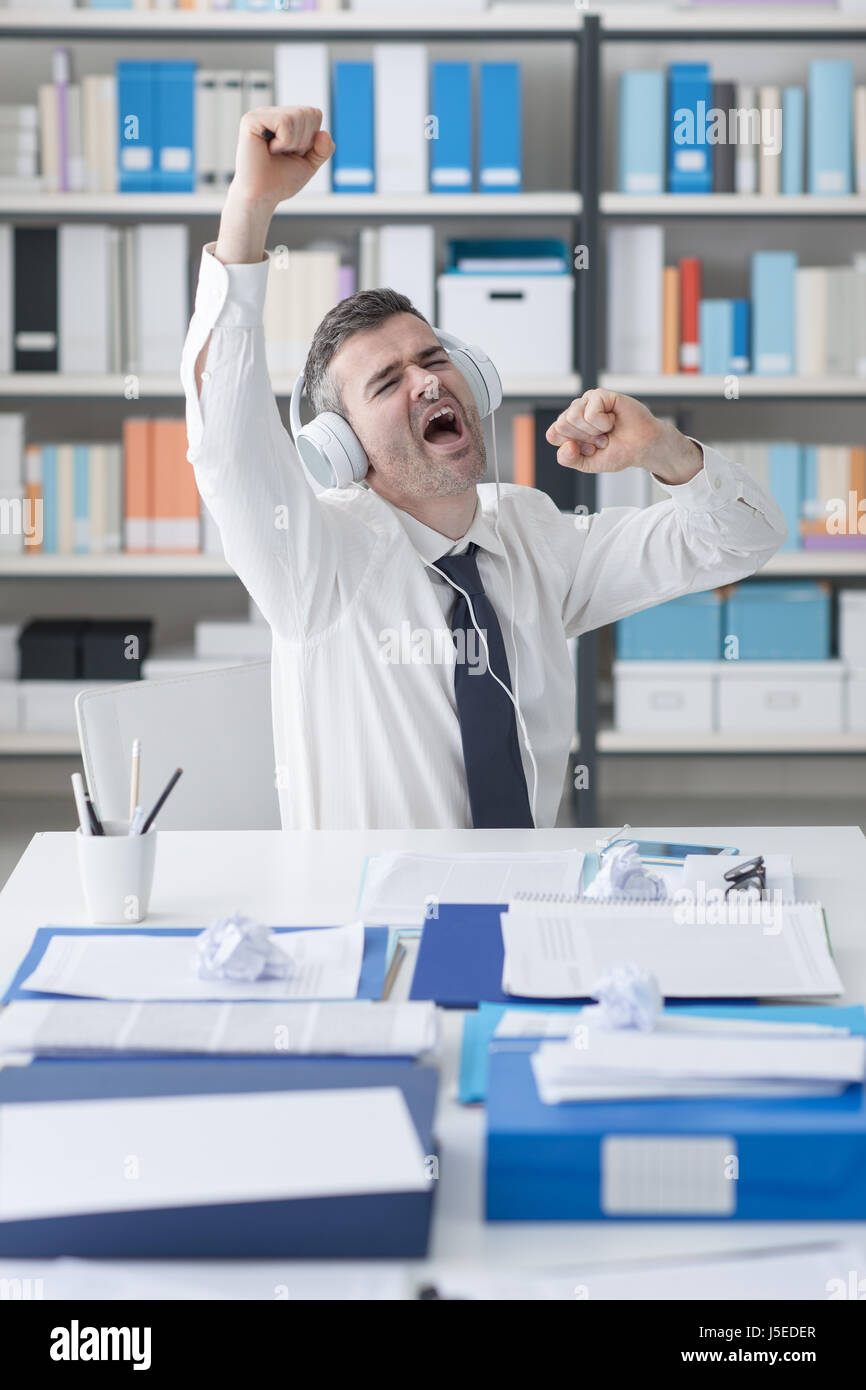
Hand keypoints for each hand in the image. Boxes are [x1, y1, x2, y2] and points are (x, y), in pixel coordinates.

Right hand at [231, 105, 334, 207]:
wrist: (262, 196)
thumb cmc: (280, 181)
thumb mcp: (310, 164)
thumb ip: (323, 149)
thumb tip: (325, 133)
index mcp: (284, 119)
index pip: (314, 114)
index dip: (312, 138)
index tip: (295, 153)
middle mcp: (272, 113)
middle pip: (308, 113)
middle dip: (304, 141)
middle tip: (285, 154)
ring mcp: (261, 114)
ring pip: (297, 116)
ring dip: (293, 143)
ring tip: (276, 152)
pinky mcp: (251, 120)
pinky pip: (284, 122)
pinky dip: (284, 142)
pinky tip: (269, 149)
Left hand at [545, 389, 701, 482]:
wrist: (643, 447)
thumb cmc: (618, 451)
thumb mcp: (588, 464)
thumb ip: (569, 459)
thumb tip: (565, 446)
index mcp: (569, 428)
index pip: (553, 434)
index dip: (572, 447)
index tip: (589, 449)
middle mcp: (575, 412)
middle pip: (562, 425)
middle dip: (584, 438)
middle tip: (601, 439)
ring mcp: (587, 401)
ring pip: (573, 416)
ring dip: (594, 431)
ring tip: (607, 431)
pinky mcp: (600, 395)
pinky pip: (590, 412)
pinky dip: (603, 423)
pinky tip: (612, 421)